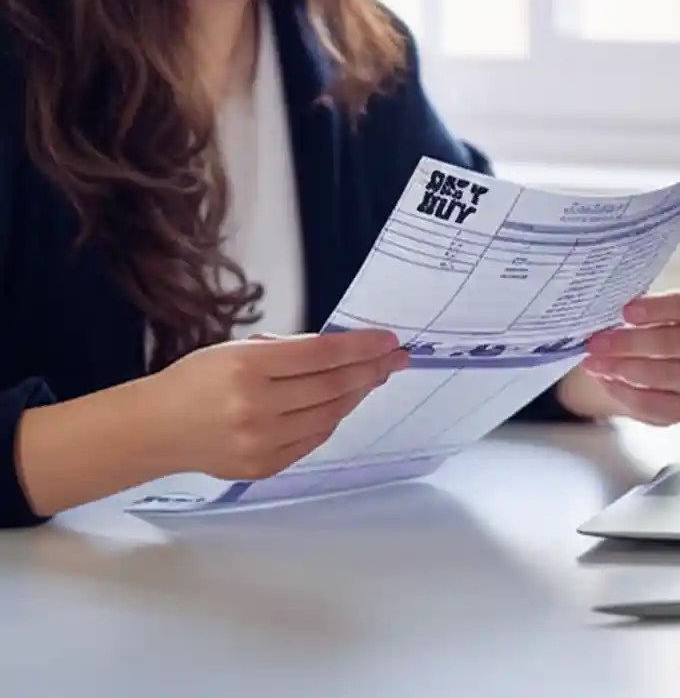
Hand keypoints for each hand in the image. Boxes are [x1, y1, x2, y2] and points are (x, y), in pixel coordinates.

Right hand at [142, 330, 408, 479]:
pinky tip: (345, 402)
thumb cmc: (196, 381)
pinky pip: (314, 438)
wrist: (155, 429)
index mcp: (246, 368)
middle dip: (371, 370)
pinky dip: (333, 418)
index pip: (322, 354)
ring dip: (358, 394)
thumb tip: (343, 349)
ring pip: (330, 415)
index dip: (361, 347)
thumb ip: (288, 350)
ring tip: (375, 377)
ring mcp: (261, 442)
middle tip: (396, 358)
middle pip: (333, 387)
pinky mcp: (265, 466)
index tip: (389, 341)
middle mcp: (256, 407)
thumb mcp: (236, 349)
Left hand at [556, 291, 679, 425]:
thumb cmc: (631, 336)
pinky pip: (655, 403)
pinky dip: (625, 393)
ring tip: (594, 364)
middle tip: (596, 344)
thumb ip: (624, 313)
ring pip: (665, 374)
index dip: (656, 307)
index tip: (625, 311)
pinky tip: (605, 382)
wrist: (623, 372)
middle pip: (674, 342)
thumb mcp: (628, 318)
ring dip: (624, 368)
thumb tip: (603, 309)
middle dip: (630, 343)